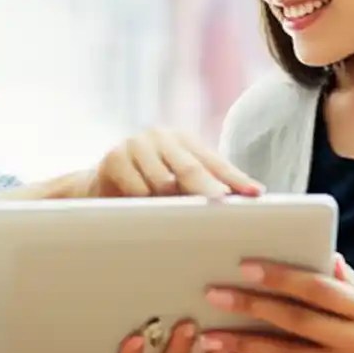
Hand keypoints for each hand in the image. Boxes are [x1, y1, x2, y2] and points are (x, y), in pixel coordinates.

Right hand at [85, 128, 262, 198]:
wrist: (98, 186)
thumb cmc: (147, 187)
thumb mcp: (178, 183)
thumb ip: (206, 185)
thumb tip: (248, 199)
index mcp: (183, 140)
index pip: (214, 161)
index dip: (235, 178)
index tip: (255, 194)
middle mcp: (161, 136)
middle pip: (190, 168)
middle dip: (209, 189)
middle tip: (224, 204)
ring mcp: (136, 144)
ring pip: (163, 181)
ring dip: (170, 202)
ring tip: (172, 216)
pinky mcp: (113, 158)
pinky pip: (137, 189)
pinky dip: (144, 202)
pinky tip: (143, 209)